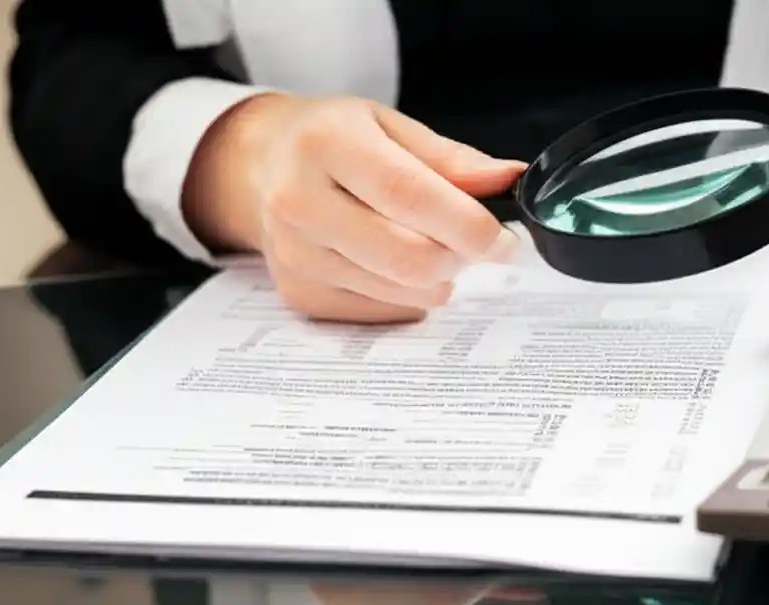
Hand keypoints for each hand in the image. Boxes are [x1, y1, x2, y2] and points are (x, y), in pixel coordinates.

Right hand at [183, 94, 526, 322]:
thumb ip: (453, 159)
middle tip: (472, 242)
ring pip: (404, 293)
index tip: (506, 241)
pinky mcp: (300, 294)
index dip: (471, 225)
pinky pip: (385, 313)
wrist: (261, 166)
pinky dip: (408, 294)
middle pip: (409, 257)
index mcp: (326, 144)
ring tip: (427, 242)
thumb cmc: (334, 140)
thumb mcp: (390, 126)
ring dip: (438, 277)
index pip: (411, 196)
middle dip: (461, 257)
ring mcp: (296, 255)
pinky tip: (390, 261)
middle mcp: (299, 201)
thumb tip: (507, 181)